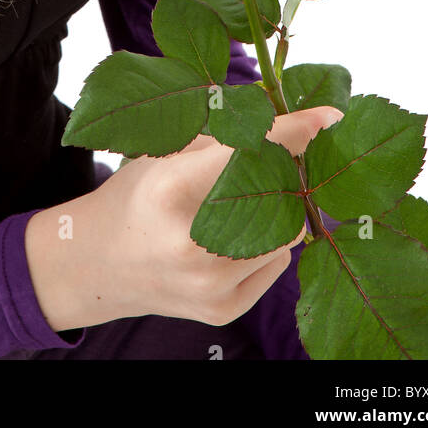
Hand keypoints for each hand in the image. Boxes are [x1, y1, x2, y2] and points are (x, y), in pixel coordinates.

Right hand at [92, 105, 342, 325]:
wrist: (98, 264)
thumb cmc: (136, 195)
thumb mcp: (165, 152)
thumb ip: (225, 135)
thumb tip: (287, 117)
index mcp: (171, 188)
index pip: (250, 154)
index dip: (294, 132)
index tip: (329, 117)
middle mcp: (192, 243)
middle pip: (280, 198)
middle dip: (287, 175)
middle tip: (280, 161)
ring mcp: (210, 284)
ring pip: (286, 233)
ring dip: (277, 211)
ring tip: (238, 205)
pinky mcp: (224, 310)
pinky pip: (277, 264)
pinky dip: (267, 243)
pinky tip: (232, 236)